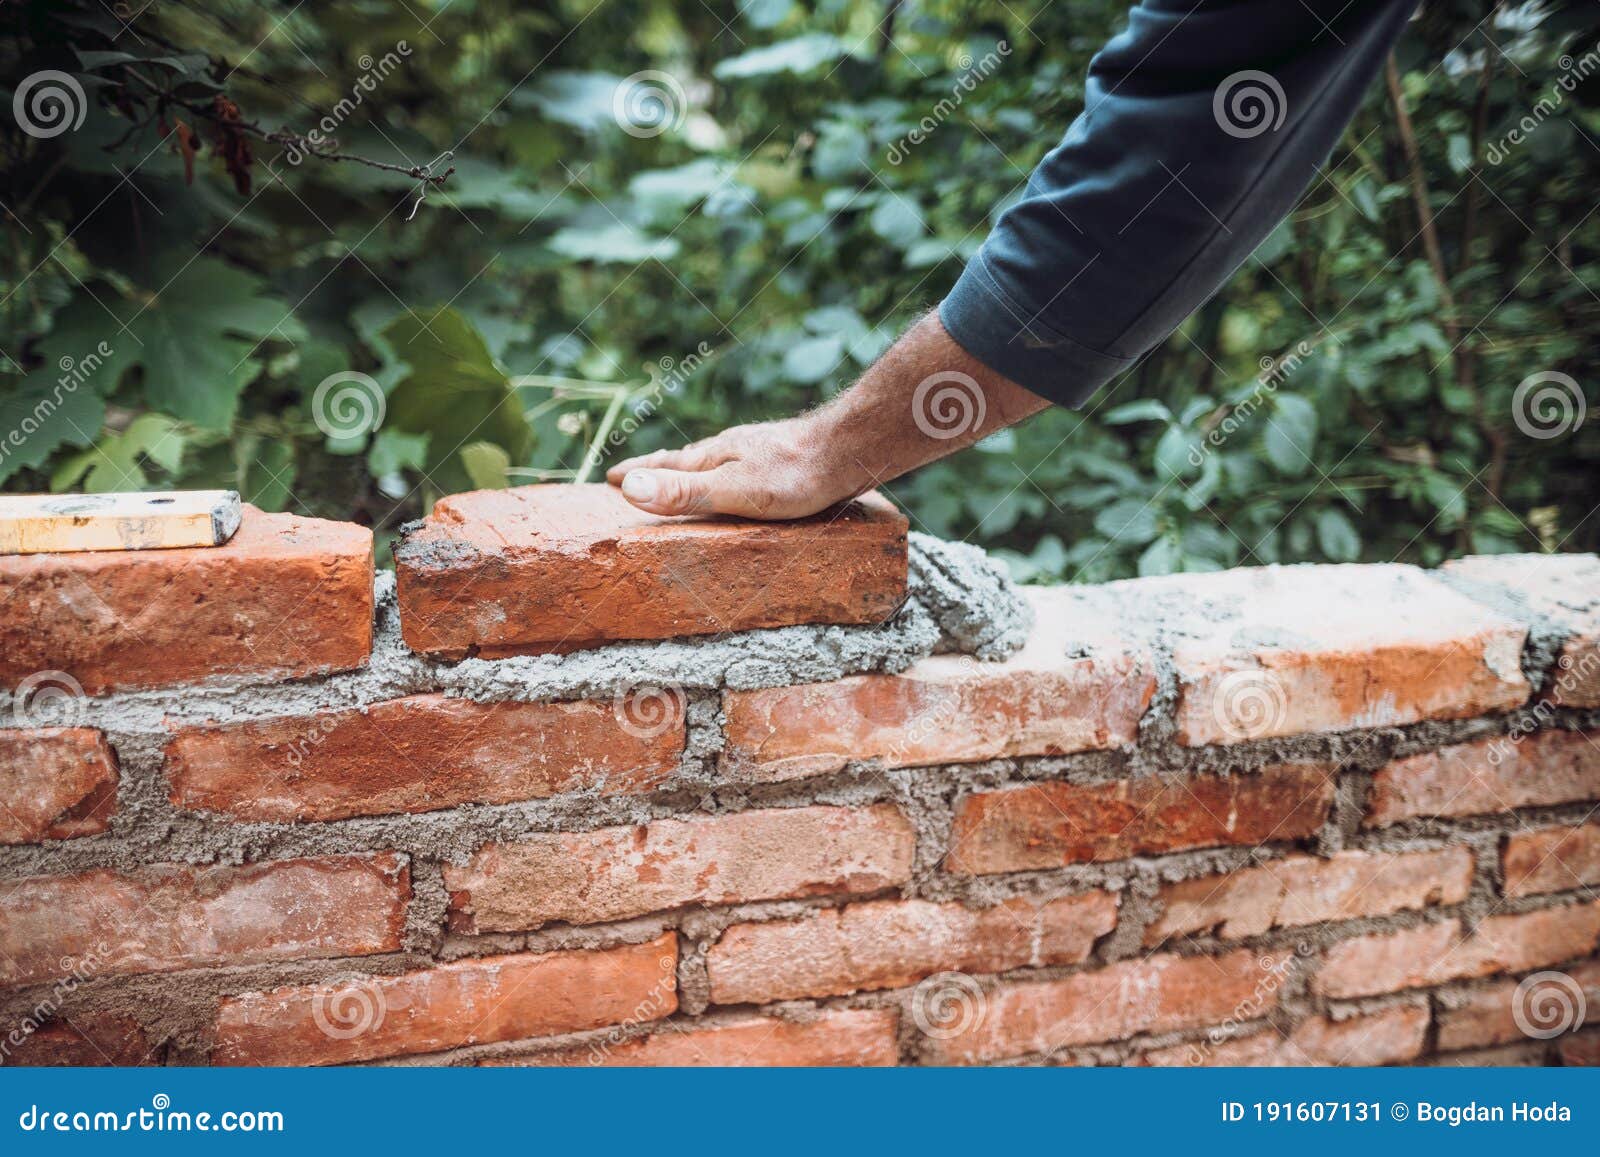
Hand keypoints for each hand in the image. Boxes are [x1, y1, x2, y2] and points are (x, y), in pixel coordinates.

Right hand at [605, 416, 853, 519]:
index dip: (637, 474)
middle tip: (638, 475)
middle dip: (659, 469)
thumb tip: (629, 487)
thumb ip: (684, 491)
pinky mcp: (782, 459)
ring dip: (691, 469)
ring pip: (714, 460)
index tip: (610, 478)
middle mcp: (732, 448)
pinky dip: (724, 474)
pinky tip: (742, 480)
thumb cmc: (794, 475)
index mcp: (714, 456)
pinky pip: (740, 467)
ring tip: (683, 477)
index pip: (664, 465)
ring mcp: (757, 451)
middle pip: (686, 459)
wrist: (849, 451)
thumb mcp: (732, 490)